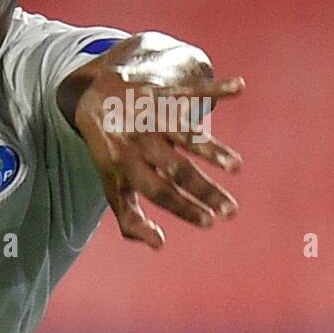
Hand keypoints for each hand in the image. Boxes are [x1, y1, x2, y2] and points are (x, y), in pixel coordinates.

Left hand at [73, 65, 244, 249]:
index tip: (209, 222)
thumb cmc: (112, 150)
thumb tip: (158, 244)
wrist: (93, 95)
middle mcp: (138, 139)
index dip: (182, 207)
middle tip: (231, 211)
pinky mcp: (164, 91)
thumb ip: (130, 218)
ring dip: (211, 149)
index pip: (156, 190)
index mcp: (124, 163)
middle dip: (203, 190)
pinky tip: (239, 87)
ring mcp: (152, 115)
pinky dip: (215, 88)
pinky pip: (190, 90)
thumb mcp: (111, 183)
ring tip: (236, 166)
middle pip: (175, 168)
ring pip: (185, 133)